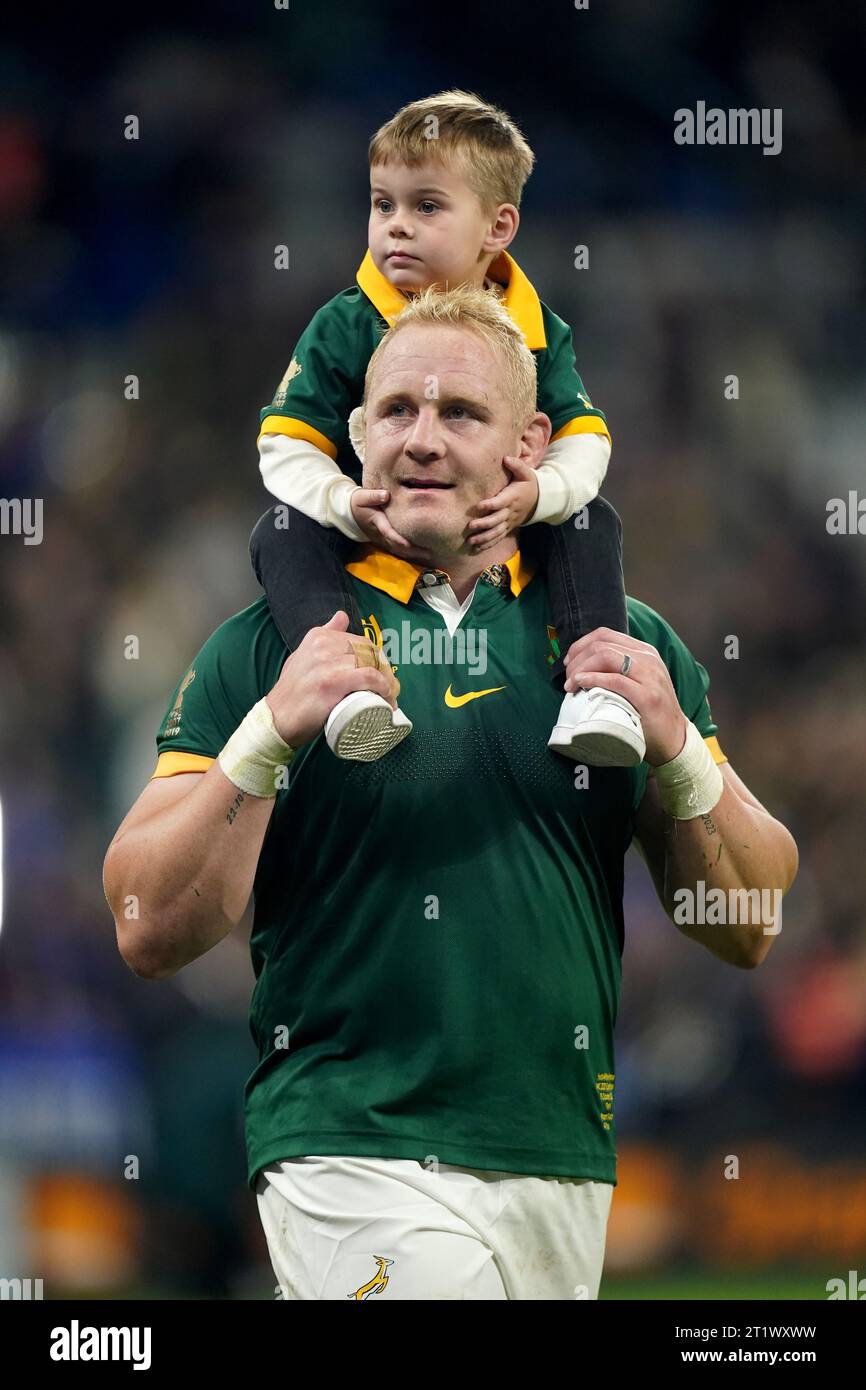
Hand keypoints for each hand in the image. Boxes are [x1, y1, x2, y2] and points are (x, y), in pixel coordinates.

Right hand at [266, 610, 399, 748]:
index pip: (361, 641)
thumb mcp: (304, 655)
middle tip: (389, 690)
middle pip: (369, 652)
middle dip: (385, 670)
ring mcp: (327, 662)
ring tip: (389, 698)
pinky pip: (368, 677)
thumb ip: (324, 635)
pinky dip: (383, 687)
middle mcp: (323, 644)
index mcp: (318, 636)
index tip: (383, 676)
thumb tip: (341, 616)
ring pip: (371, 664)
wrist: (276, 718)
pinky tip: (386, 698)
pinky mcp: (332, 682)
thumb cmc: (293, 693)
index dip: (378, 659)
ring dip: (387, 682)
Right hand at [350, 487, 433, 562]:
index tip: (410, 544)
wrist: (350, 512)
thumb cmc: (359, 502)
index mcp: (377, 522)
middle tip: (429, 553)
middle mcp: (380, 534)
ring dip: (412, 554)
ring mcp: (382, 540)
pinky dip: (408, 554)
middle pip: (396, 546)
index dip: (399, 540)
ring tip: (428, 555)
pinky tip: (420, 554)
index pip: (389, 533)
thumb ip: (374, 495)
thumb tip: (386, 495)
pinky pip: (397, 550)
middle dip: (412, 551)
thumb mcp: (363, 496)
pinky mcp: (384, 541)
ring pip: (397, 550)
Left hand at [466, 457, 539, 551]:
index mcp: (512, 497)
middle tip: (470, 526)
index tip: (479, 505)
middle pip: (497, 520)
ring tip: (471, 542)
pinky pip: (498, 538)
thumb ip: (516, 465)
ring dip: (484, 538)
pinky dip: (488, 544)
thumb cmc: (528, 484)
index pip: (501, 502)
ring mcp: (509, 522)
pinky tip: (476, 549)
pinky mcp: (508, 528)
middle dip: (484, 524)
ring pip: (497, 532)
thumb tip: (506, 458)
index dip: (491, 504)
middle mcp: (510, 512)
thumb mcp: (526, 473)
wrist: (539, 500)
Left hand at [563, 627, 687, 766]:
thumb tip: (583, 664)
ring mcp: (649, 676)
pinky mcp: (647, 696)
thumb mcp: (638, 680)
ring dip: (580, 669)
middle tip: (567, 678)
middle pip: (601, 645)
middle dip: (577, 659)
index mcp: (644, 651)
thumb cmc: (648, 711)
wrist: (673, 737)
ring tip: (570, 685)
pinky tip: (580, 685)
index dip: (580, 645)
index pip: (604, 634)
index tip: (569, 662)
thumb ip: (619, 668)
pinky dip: (591, 679)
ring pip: (605, 656)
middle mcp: (648, 658)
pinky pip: (614, 680)